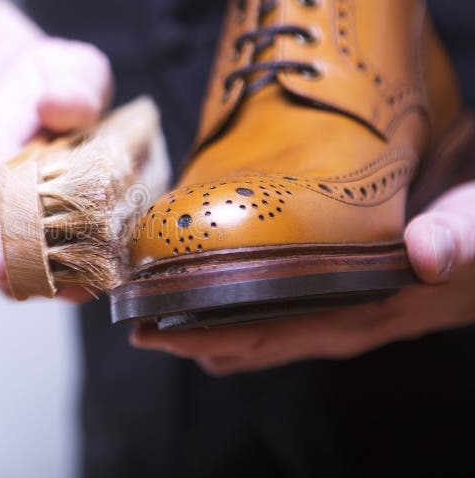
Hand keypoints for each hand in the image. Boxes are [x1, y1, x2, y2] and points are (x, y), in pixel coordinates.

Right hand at [0, 37, 112, 298]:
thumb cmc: (39, 79)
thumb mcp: (71, 65)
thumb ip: (76, 84)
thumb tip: (65, 109)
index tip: (7, 266)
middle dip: (23, 263)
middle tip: (78, 284)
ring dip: (27, 271)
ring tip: (78, 280)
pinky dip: (24, 267)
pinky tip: (60, 268)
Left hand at [130, 181, 474, 374]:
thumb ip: (460, 237)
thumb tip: (426, 253)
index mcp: (365, 312)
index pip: (272, 336)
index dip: (209, 338)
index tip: (153, 332)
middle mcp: (345, 316)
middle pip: (253, 338)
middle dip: (191, 335)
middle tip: (135, 321)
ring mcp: (341, 303)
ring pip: (261, 324)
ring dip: (208, 320)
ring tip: (156, 309)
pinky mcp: (340, 283)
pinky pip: (276, 301)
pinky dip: (236, 297)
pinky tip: (212, 281)